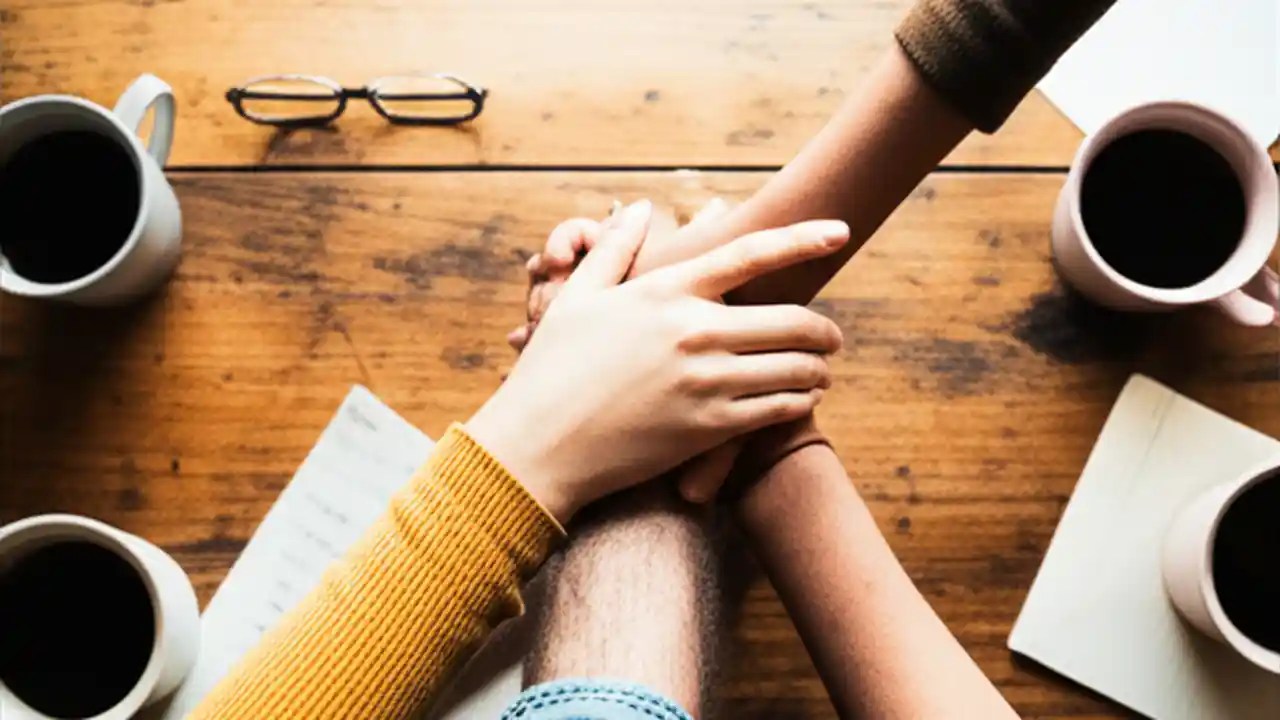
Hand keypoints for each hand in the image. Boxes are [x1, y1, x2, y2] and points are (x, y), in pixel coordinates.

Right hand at [467, 200, 847, 521]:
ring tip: (820, 370)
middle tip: (833, 336)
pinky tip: (799, 398)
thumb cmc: (553, 368)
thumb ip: (615, 249)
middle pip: (792, 320)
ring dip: (818, 368)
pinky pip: (780, 409)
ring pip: (796, 368)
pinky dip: (800, 401)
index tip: (841, 232)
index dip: (803, 239)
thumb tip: (640, 208)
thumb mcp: (578, 299)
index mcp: (667, 291)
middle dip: (825, 329)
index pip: (750, 254)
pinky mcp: (711, 428)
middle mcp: (695, 331)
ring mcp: (707, 382)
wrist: (541, 446)